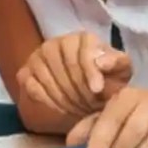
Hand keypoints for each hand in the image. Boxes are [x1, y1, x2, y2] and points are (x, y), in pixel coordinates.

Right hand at [16, 31, 131, 116]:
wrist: (88, 95)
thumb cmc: (107, 80)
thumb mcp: (121, 72)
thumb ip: (117, 63)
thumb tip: (101, 62)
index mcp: (83, 39)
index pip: (82, 51)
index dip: (90, 71)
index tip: (97, 89)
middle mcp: (58, 43)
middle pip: (63, 65)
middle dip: (77, 88)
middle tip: (88, 105)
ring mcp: (39, 56)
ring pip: (46, 75)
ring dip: (63, 96)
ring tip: (77, 109)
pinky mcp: (26, 72)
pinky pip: (30, 84)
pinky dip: (45, 98)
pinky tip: (60, 109)